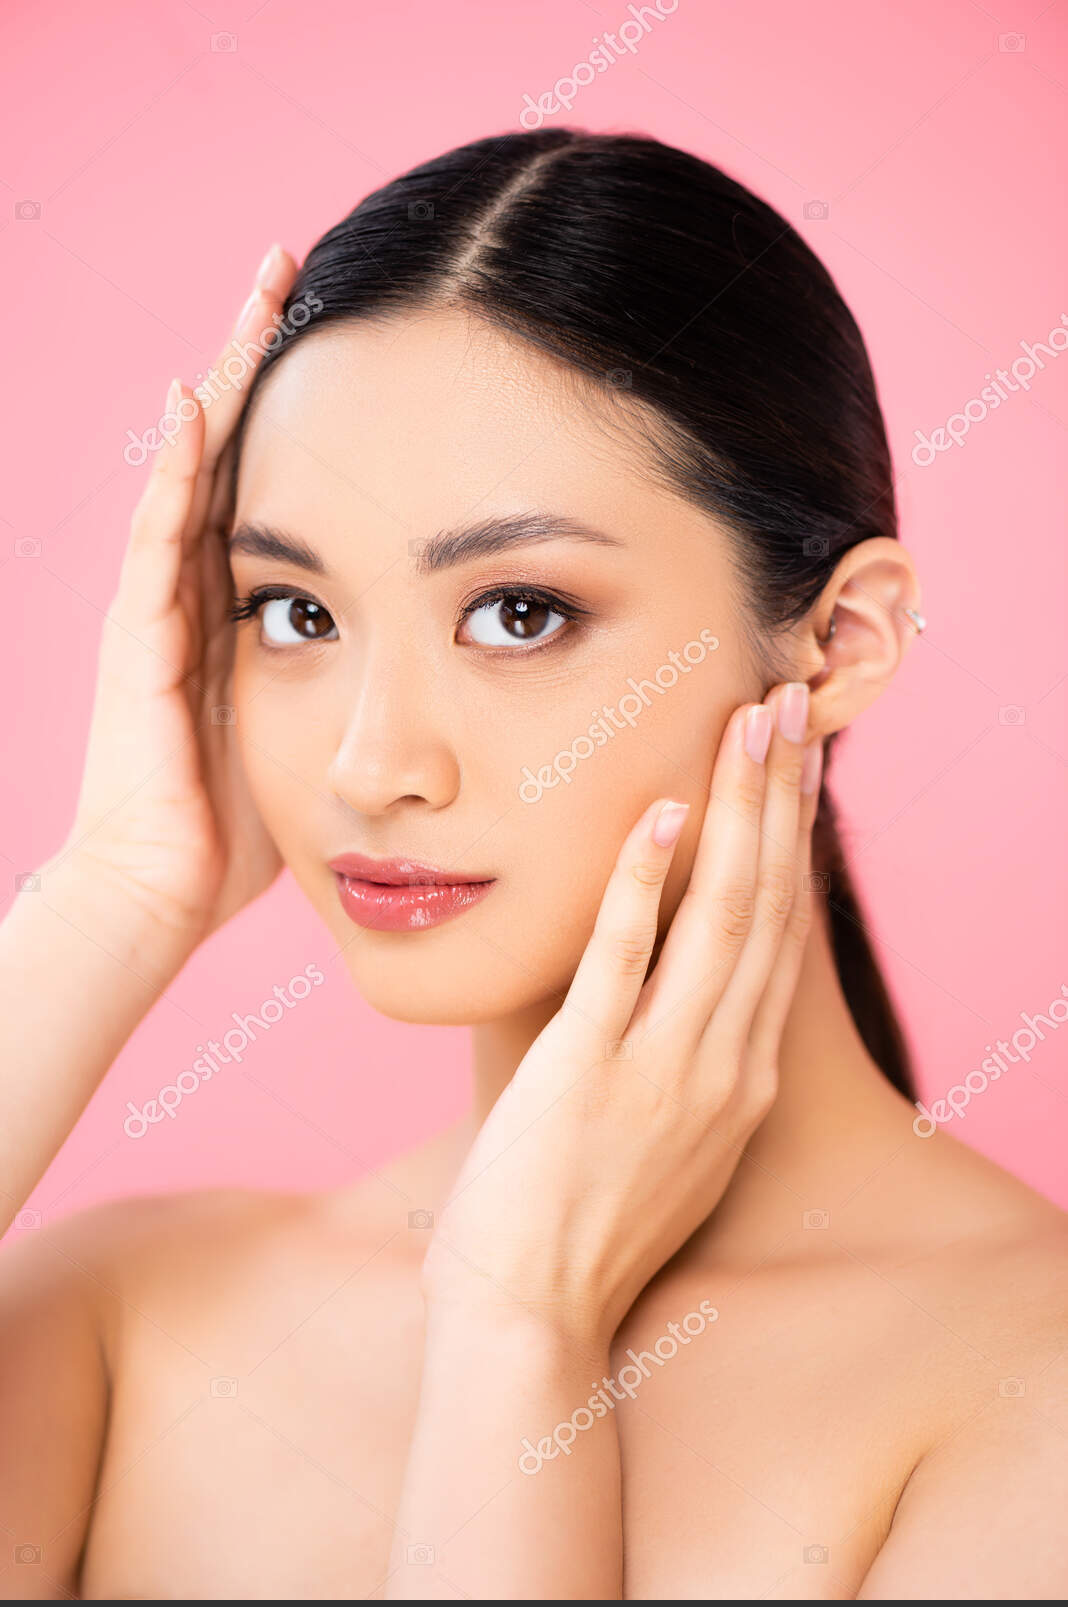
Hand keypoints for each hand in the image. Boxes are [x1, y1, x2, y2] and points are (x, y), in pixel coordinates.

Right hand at [55, 246, 298, 959]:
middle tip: (301, 268)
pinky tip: (203, 400)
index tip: (355, 335)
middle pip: (234, 445)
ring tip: (265, 295)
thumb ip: (351, 684)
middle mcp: (194, 587)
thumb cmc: (236, 826)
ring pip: (199, 466)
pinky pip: (160, 538)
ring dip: (231, 380)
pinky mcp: (138, 639)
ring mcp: (159, 606)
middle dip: (266, 359)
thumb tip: (443, 665)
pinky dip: (181, 470)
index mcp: (239, 604)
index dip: (305, 406)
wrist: (161, 890)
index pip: (273, 478)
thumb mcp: (311, 733)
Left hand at [422, 681, 821, 1347]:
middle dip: (781, 796)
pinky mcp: (589, 1071)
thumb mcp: (663, 1141)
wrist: (531, 1315)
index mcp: (739, 1079)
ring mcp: (662, 1068)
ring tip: (749, 726)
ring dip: (735, 811)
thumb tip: (661, 987)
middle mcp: (721, 1066)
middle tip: (790, 705)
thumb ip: (677, 1062)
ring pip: (718, 916)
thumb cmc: (578, 1226)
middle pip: (767, 905)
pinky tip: (658, 813)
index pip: (780, 934)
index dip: (791, 839)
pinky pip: (624, 960)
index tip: (796, 766)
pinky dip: (645, 882)